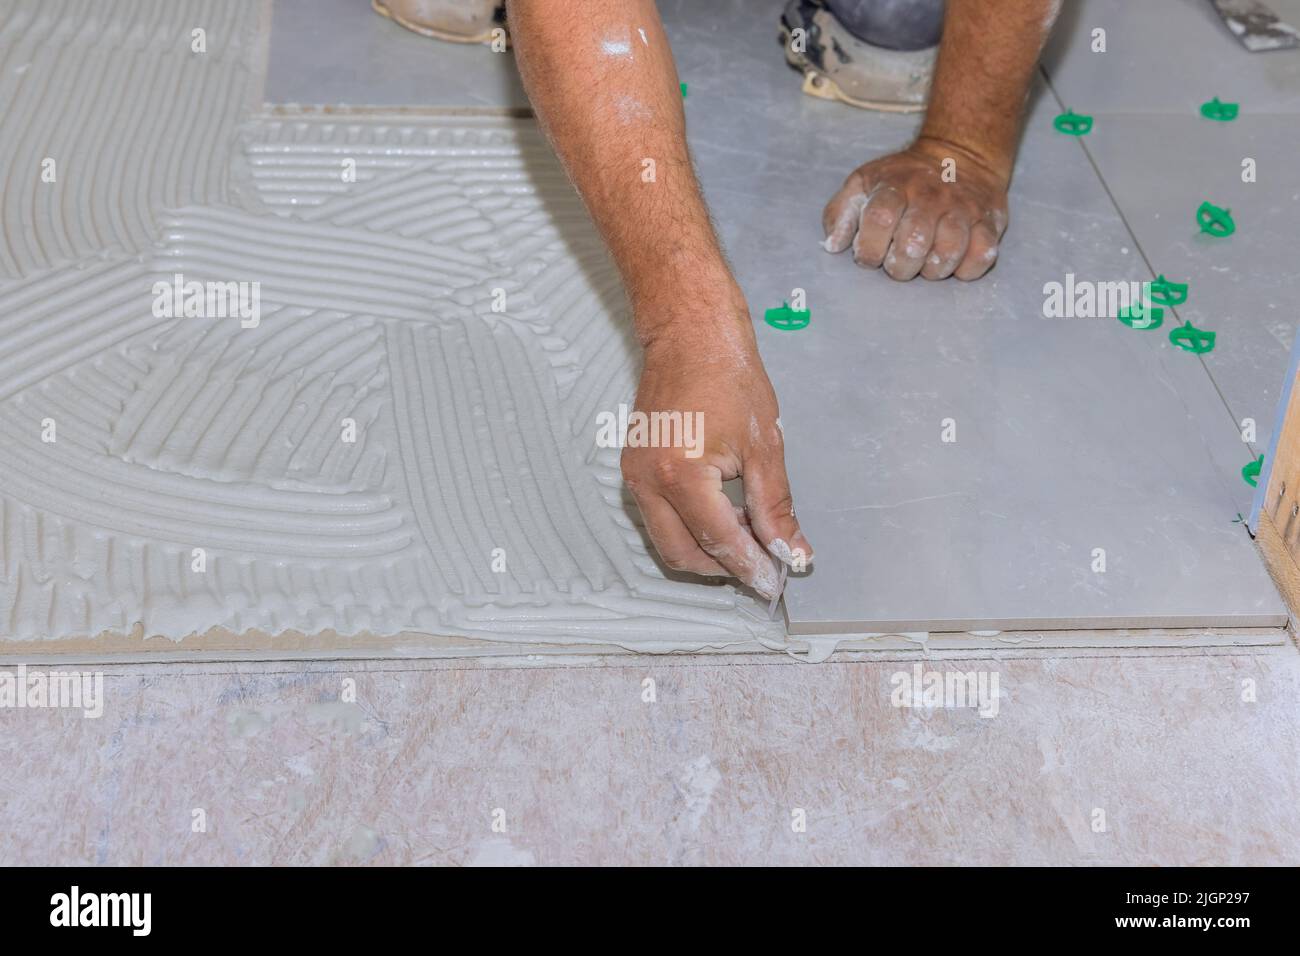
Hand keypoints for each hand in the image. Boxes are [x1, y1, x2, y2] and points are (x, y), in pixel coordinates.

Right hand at [621, 308, 812, 599]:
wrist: (690, 335)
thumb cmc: (729, 377)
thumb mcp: (764, 447)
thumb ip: (775, 507)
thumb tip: (791, 551)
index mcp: (681, 475)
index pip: (718, 540)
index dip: (749, 566)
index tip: (774, 581)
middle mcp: (647, 481)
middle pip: (682, 553)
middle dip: (723, 567)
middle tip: (762, 564)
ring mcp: (634, 476)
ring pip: (667, 540)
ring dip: (706, 549)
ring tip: (747, 535)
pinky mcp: (633, 469)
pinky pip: (658, 517)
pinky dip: (689, 527)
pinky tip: (724, 513)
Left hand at [822, 137, 1008, 280]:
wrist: (960, 153)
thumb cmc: (902, 179)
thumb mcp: (863, 182)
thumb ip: (841, 212)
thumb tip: (833, 245)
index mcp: (895, 187)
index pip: (879, 220)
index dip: (868, 249)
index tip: (868, 256)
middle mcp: (931, 197)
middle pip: (914, 243)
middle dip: (899, 266)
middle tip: (898, 263)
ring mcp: (963, 209)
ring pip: (949, 252)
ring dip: (932, 270)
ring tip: (925, 264)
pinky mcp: (990, 221)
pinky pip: (982, 255)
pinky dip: (966, 269)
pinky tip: (953, 263)